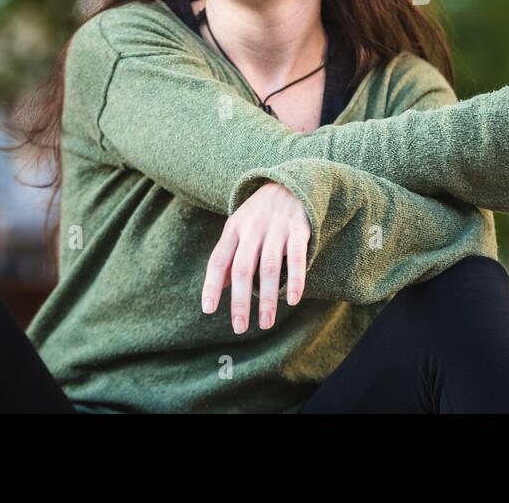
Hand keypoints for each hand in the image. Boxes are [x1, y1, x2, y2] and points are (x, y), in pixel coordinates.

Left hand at [201, 182, 309, 332]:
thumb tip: (216, 288)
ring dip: (267, 297)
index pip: (218, 260)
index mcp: (234, 228)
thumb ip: (228, 255)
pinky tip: (292, 299)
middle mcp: (253, 228)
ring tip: (266, 323)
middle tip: (240, 327)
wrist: (290, 182)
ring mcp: (276, 228)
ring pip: (269, 266)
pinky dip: (295, 279)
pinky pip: (297, 257)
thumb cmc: (260, 213)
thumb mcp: (238, 228)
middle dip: (240, 300)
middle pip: (242, 268)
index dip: (211, 285)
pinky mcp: (299, 229)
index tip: (209, 310)